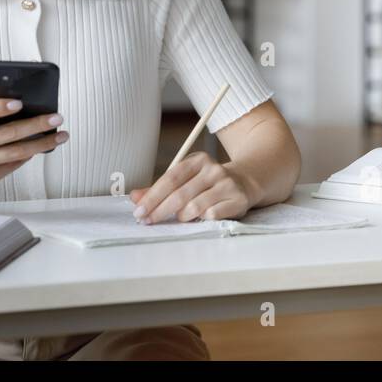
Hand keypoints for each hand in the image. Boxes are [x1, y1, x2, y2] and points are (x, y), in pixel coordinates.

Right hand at [0, 78, 67, 191]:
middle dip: (36, 125)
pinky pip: (14, 164)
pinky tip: (43, 145)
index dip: (0, 107)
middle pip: (8, 134)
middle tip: (55, 117)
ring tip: (60, 135)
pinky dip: (30, 154)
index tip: (19, 102)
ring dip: (42, 143)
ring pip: (16, 153)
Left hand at [129, 151, 253, 224]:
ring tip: (180, 218)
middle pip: (180, 194)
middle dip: (160, 210)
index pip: (170, 178)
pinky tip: (201, 217)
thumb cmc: (208, 183)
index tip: (139, 210)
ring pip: (195, 207)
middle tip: (147, 221)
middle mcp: (213, 170)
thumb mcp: (186, 179)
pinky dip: (201, 219)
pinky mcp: (237, 200)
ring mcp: (227, 185)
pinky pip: (212, 215)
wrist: (246, 181)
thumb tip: (135, 197)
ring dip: (182, 217)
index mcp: (197, 160)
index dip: (153, 195)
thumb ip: (160, 189)